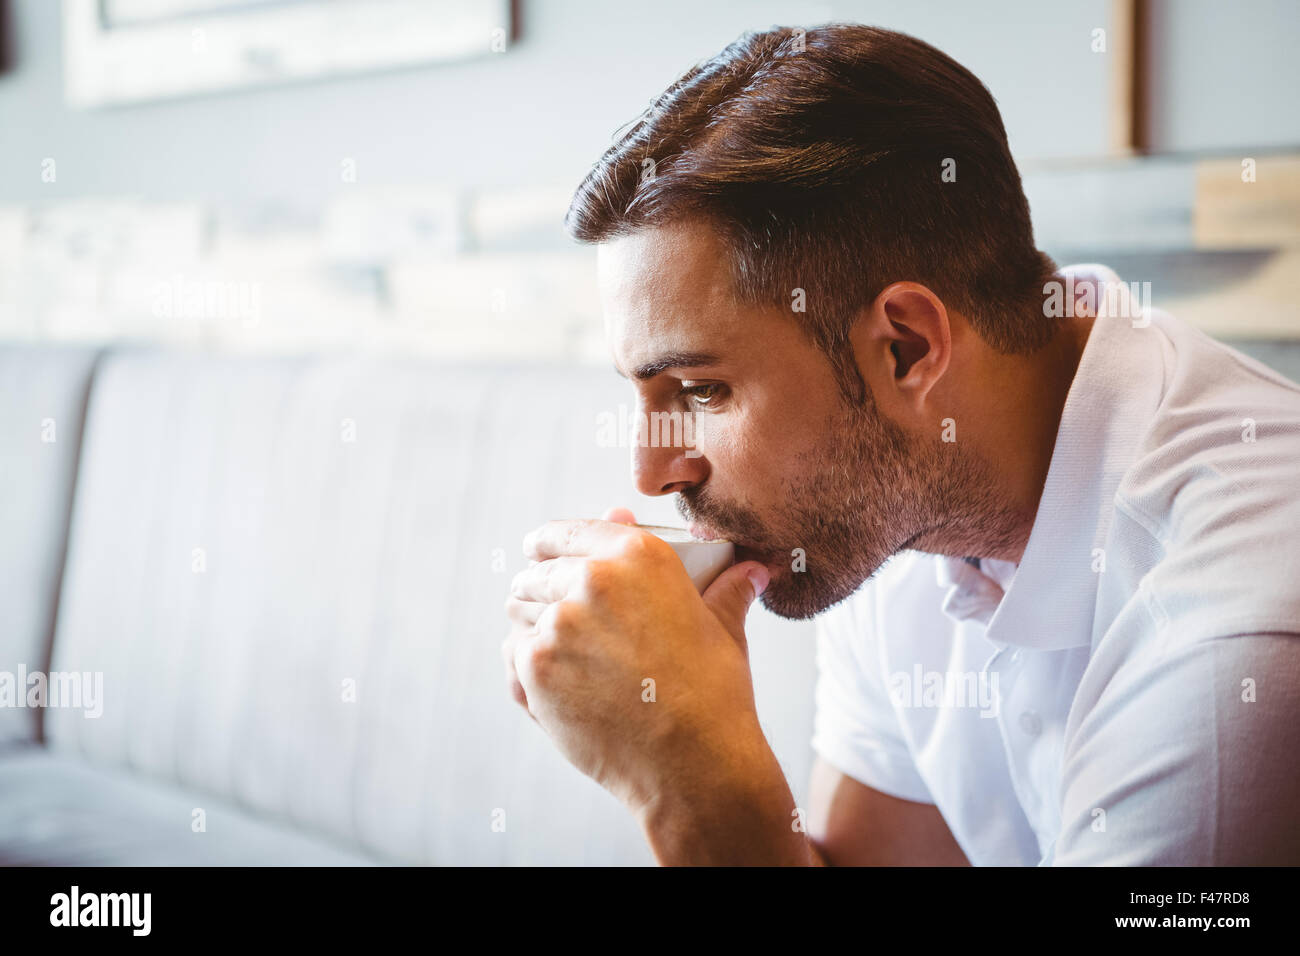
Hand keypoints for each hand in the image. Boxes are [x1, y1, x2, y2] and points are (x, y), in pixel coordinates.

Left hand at [502, 507, 771, 813]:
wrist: (694, 764)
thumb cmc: (714, 695)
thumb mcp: (725, 629)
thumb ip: (726, 589)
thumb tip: (752, 570)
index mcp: (637, 556)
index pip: (568, 532)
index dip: (549, 542)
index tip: (540, 551)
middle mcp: (591, 579)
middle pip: (538, 572)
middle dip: (541, 587)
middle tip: (553, 609)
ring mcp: (557, 624)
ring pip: (520, 611)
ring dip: (530, 623)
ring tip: (555, 647)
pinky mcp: (535, 668)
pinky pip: (514, 653)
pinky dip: (525, 664)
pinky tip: (551, 680)